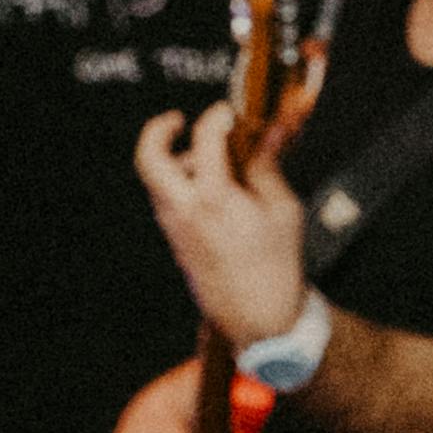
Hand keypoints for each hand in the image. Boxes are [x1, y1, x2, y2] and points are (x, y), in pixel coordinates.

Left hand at [132, 98, 308, 349]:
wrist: (259, 319)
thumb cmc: (276, 267)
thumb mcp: (282, 209)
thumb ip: (267, 165)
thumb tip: (268, 131)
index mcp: (214, 199)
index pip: (204, 136)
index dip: (219, 116)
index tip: (232, 114)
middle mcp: (185, 211)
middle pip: (149, 158)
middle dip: (159, 130)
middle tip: (178, 120)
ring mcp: (175, 227)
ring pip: (158, 179)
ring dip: (179, 160)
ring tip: (219, 165)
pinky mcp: (177, 240)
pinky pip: (169, 199)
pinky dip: (184, 183)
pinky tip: (218, 189)